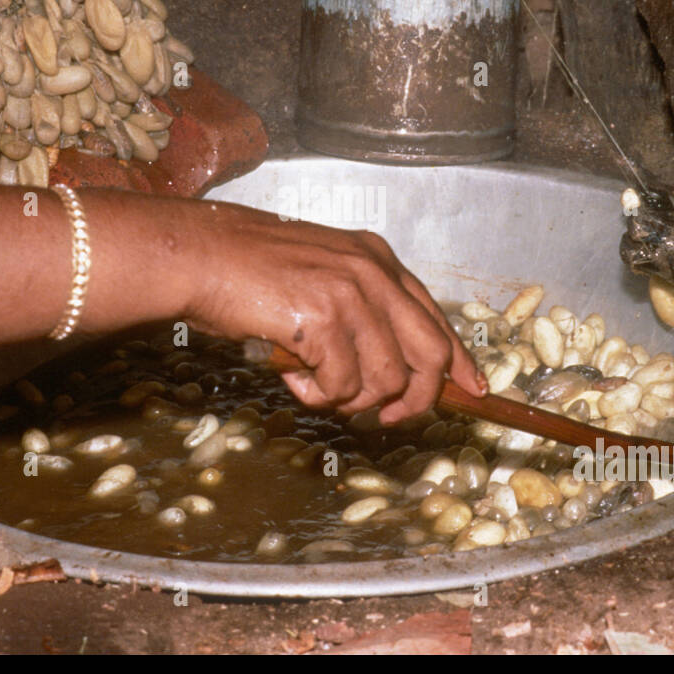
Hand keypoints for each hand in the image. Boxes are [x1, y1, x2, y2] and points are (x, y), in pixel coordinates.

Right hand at [174, 198, 484, 423]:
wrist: (201, 256)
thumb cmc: (248, 270)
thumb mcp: (321, 272)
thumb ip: (361, 306)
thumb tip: (393, 366)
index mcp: (376, 258)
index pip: (435, 317)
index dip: (457, 360)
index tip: (473, 389)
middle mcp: (372, 271)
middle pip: (428, 354)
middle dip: (414, 398)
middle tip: (387, 417)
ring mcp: (350, 293)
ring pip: (385, 379)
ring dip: (349, 397)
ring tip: (314, 383)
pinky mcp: (324, 319)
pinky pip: (342, 385)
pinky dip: (318, 394)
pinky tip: (292, 375)